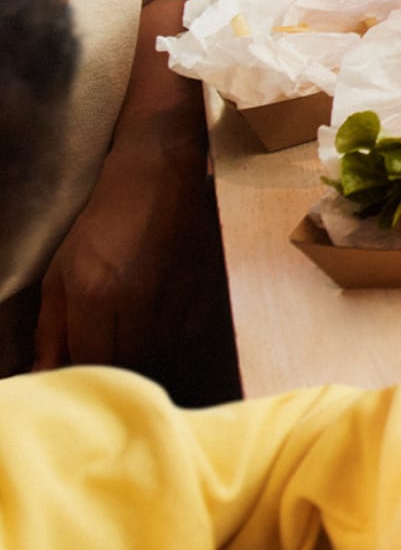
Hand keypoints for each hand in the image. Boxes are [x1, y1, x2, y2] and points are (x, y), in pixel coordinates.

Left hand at [33, 165, 195, 368]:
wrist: (160, 178)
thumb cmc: (104, 220)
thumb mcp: (61, 270)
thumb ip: (52, 327)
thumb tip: (46, 371)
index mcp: (96, 293)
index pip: (90, 360)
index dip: (84, 363)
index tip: (83, 353)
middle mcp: (138, 300)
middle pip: (126, 362)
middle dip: (113, 356)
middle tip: (108, 335)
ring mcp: (175, 297)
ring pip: (158, 351)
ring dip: (143, 345)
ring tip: (133, 317)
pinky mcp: (204, 291)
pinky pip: (185, 335)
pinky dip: (171, 332)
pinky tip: (161, 307)